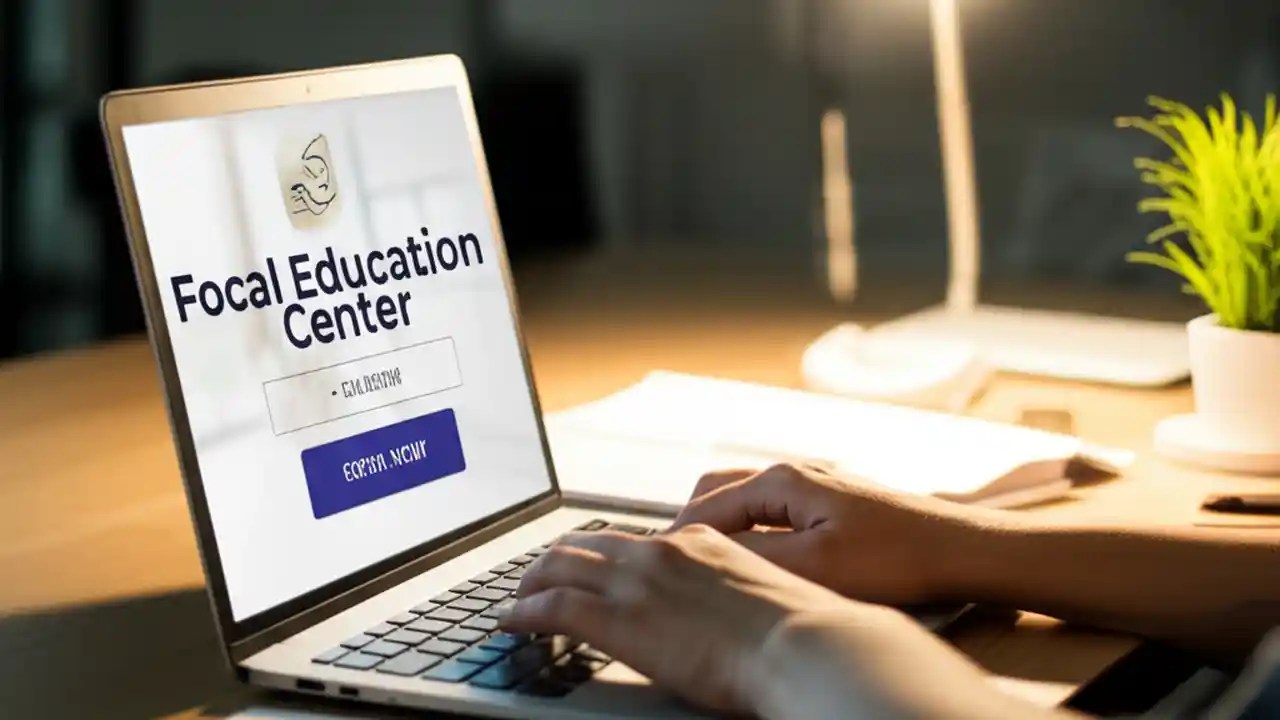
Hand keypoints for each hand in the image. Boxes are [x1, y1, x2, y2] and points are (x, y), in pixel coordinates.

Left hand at [500, 523, 856, 712]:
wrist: (801, 646)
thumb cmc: (801, 634)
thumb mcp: (769, 596)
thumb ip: (739, 595)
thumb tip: (738, 615)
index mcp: (701, 541)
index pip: (638, 540)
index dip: (606, 553)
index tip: (595, 566)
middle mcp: (662, 550)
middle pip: (589, 542)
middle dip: (557, 558)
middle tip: (539, 577)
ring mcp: (636, 580)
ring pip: (560, 564)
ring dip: (533, 580)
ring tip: (518, 596)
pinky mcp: (616, 616)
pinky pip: (551, 604)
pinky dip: (523, 610)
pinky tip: (511, 621)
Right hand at [672, 463, 988, 604]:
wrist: (957, 550)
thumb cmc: (896, 556)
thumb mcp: (816, 566)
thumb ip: (755, 558)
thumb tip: (707, 557)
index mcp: (782, 480)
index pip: (705, 507)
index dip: (676, 539)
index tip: (655, 565)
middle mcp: (794, 473)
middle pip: (716, 491)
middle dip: (689, 524)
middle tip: (671, 562)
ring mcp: (814, 485)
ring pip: (743, 498)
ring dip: (718, 525)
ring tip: (704, 562)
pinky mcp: (831, 503)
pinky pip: (770, 510)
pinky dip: (747, 529)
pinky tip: (753, 557)